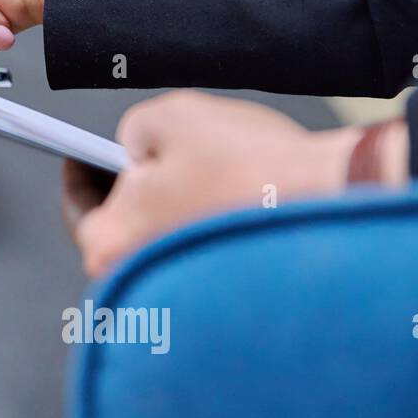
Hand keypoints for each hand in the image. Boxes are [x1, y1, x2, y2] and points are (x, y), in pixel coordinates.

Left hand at [63, 91, 408, 277]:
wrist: (338, 200)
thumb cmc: (248, 164)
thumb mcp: (166, 118)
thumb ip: (132, 132)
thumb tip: (137, 149)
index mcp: (109, 246)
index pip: (78, 209)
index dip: (79, 174)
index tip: (78, 156)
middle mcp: (142, 286)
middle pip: (124, 230)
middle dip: (131, 193)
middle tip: (138, 162)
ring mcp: (187, 298)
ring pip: (167, 243)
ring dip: (173, 209)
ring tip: (190, 174)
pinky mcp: (230, 297)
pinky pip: (205, 256)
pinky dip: (209, 229)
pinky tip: (226, 199)